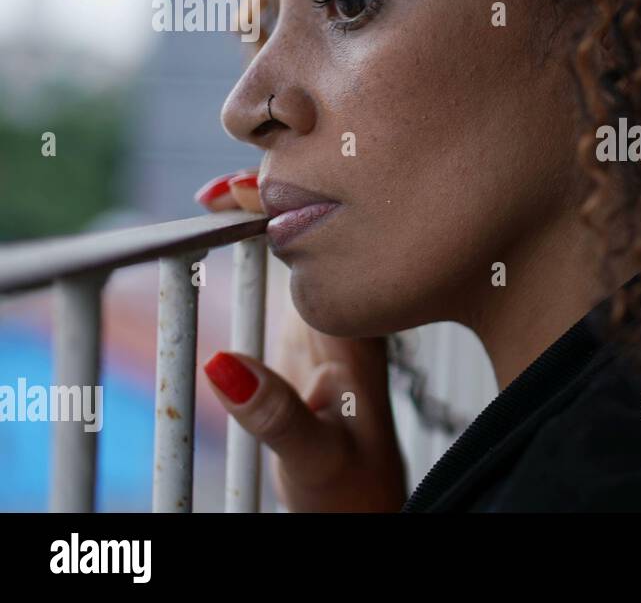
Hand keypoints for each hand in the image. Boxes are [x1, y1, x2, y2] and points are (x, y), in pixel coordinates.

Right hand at [195, 170, 407, 511]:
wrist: (363, 510)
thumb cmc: (353, 491)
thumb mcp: (316, 458)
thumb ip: (275, 417)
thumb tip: (222, 367)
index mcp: (361, 340)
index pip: (332, 256)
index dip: (291, 215)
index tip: (240, 192)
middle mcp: (348, 321)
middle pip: (319, 244)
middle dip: (278, 203)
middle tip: (220, 186)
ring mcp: (325, 326)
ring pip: (303, 256)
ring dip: (267, 221)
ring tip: (220, 194)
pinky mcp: (304, 339)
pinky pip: (282, 280)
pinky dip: (256, 249)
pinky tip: (230, 226)